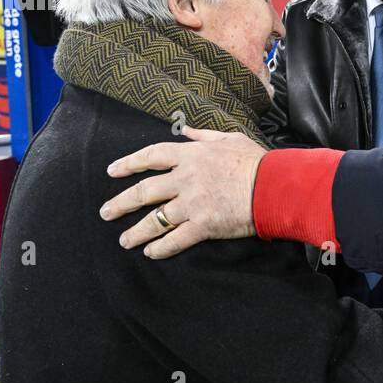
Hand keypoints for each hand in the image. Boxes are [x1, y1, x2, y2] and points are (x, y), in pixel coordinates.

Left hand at [99, 126, 263, 257]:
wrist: (276, 187)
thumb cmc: (258, 162)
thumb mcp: (230, 138)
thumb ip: (204, 135)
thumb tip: (185, 130)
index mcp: (191, 156)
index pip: (151, 157)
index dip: (129, 164)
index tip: (113, 171)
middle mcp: (186, 179)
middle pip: (144, 191)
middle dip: (121, 203)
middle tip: (106, 212)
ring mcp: (192, 203)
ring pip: (155, 219)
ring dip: (136, 231)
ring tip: (123, 240)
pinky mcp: (203, 225)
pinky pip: (175, 239)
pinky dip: (160, 248)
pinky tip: (150, 252)